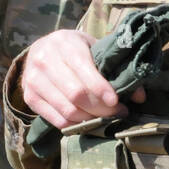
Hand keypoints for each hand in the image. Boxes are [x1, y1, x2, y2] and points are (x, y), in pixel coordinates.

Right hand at [20, 30, 144, 129]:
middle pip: (75, 94)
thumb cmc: (74, 49)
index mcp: (64, 44)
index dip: (101, 90)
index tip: (117, 103)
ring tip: (104, 119)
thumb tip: (139, 97)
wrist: (41, 48)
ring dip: (89, 120)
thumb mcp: (94, 49)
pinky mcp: (29, 96)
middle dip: (100, 109)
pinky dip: (74, 124)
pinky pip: (55, 118)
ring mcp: (33, 80)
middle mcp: (44, 60)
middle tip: (117, 113)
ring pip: (66, 109)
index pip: (84, 71)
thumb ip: (116, 68)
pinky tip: (87, 122)